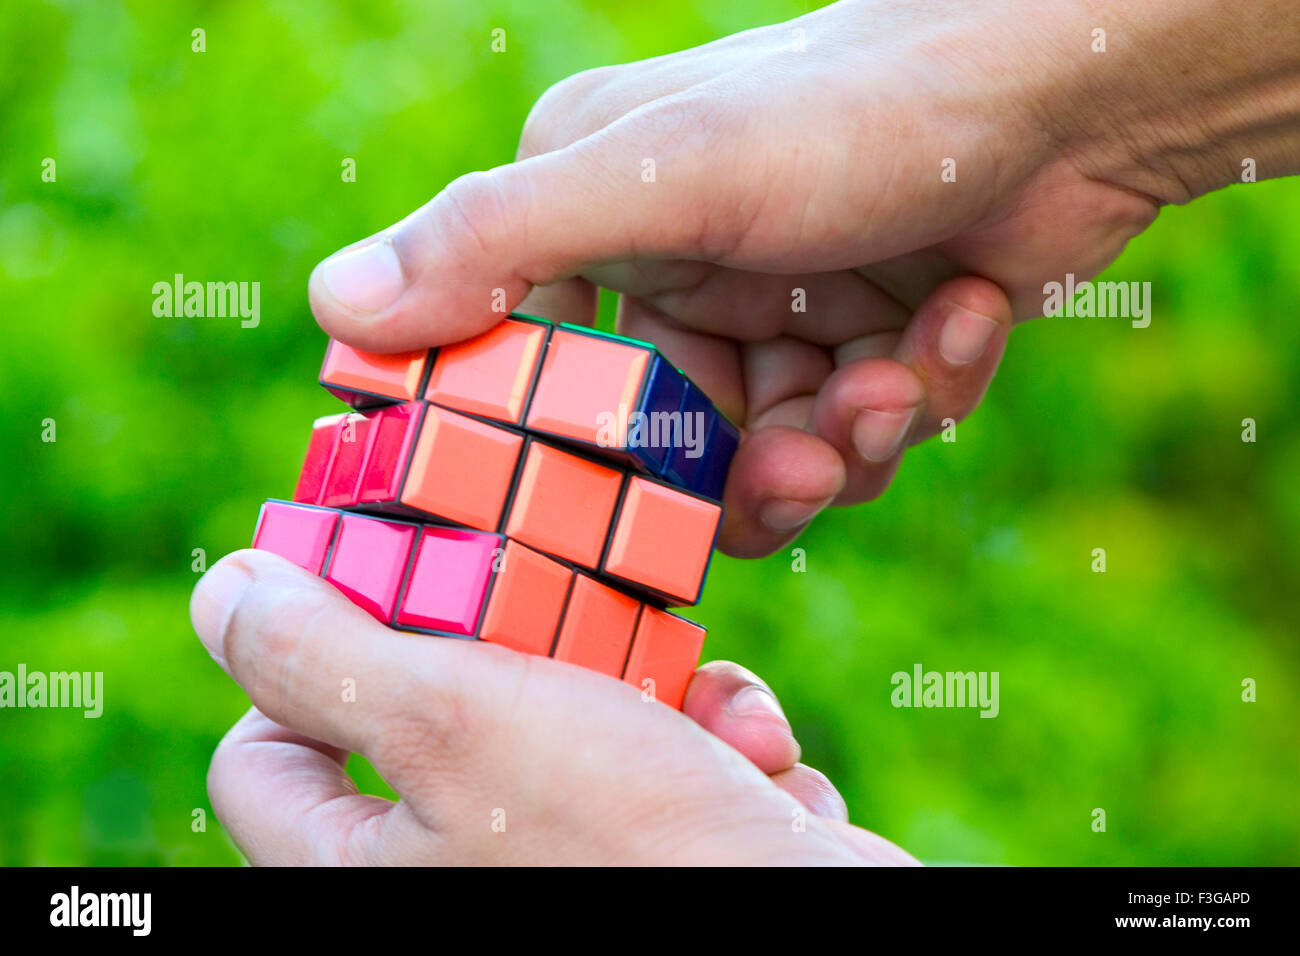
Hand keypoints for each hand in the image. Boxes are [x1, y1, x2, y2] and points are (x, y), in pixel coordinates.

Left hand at [192, 549, 917, 864]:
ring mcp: (565, 854)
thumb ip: (325, 655)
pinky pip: (664, 748)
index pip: (264, 751)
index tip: (394, 578)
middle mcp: (457, 867)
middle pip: (438, 704)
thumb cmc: (633, 839)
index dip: (313, 650)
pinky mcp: (660, 841)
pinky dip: (711, 738)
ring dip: (647, 687)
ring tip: (691, 713)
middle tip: (565, 611)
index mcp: (366, 866)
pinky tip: (752, 764)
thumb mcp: (454, 719)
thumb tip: (225, 593)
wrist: (824, 924)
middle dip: (530, 649)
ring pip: (573, 708)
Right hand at [306, 0, 1299, 555]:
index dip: (568, 464)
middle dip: (751, 474)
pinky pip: (867, 433)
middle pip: (669, 458)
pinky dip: (921, 392)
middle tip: (807, 457)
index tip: (608, 519)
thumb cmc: (849, 109)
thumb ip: (498, 242)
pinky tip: (962, 317)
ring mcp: (775, 316)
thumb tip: (333, 307)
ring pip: (779, 464)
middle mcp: (674, 276)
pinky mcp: (863, 344)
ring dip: (848, 439)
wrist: (1063, 85)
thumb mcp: (662, 174)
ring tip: (898, 381)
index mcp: (592, 230)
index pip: (533, 386)